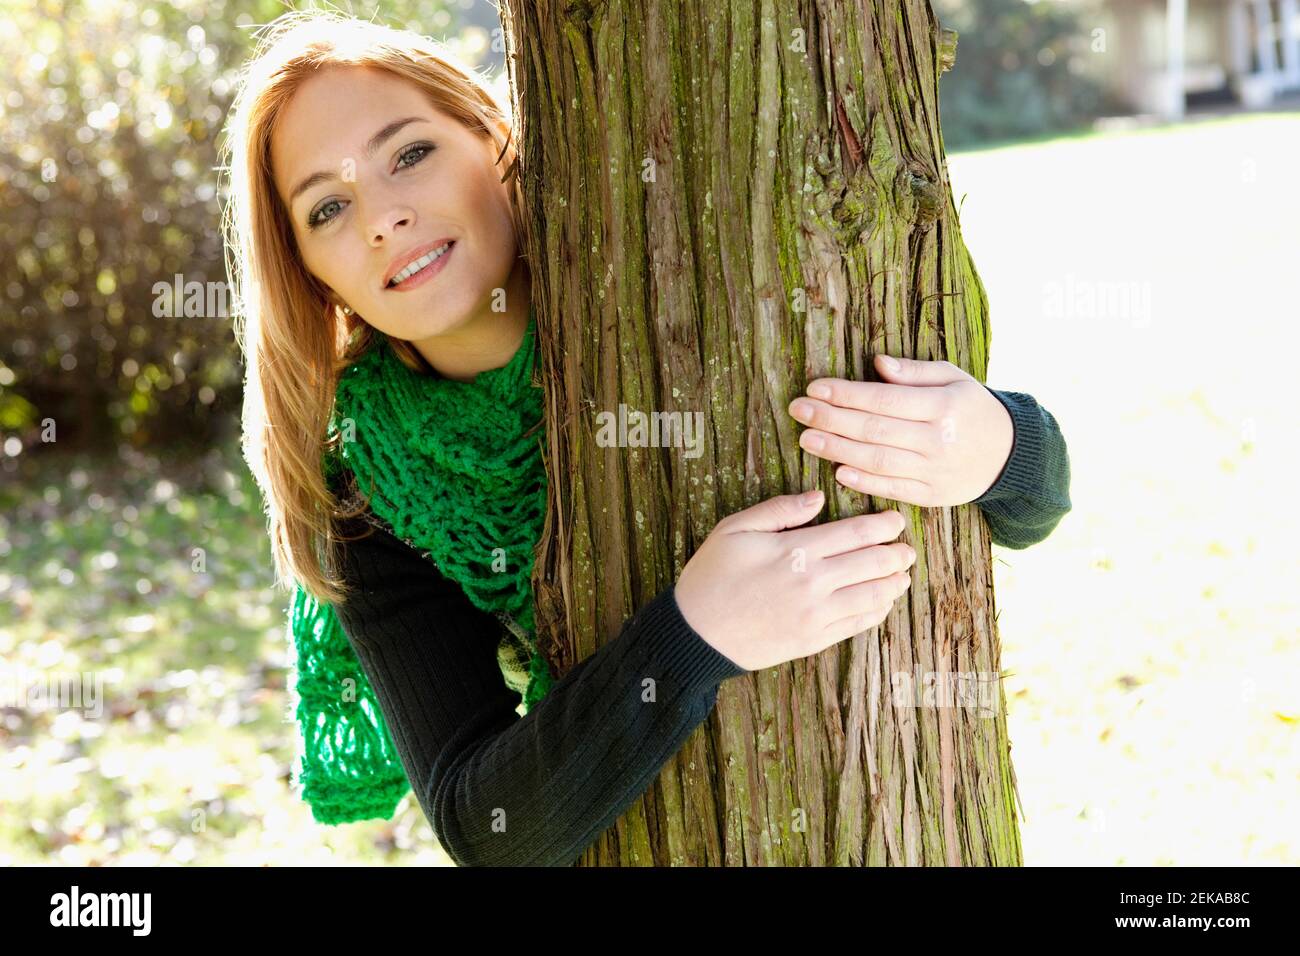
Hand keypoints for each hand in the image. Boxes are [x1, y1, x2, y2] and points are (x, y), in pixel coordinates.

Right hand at [673, 491, 915, 671]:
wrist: (696, 633)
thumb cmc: (712, 575)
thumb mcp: (734, 529)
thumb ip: (779, 509)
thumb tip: (819, 497)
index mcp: (796, 550)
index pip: (857, 533)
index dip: (884, 525)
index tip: (896, 520)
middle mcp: (814, 583)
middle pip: (874, 563)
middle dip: (897, 553)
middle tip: (907, 548)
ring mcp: (817, 615)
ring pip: (873, 595)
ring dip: (894, 583)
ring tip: (902, 574)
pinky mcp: (814, 640)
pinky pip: (858, 624)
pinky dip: (877, 610)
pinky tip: (882, 601)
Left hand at [786, 355, 1013, 507]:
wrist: (1011, 454)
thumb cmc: (973, 409)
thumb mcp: (954, 379)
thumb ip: (914, 372)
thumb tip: (876, 363)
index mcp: (943, 405)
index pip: (884, 399)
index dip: (846, 394)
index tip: (814, 388)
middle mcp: (938, 440)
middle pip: (874, 429)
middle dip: (831, 419)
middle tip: (798, 410)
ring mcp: (935, 471)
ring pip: (878, 460)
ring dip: (837, 450)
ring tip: (806, 438)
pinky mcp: (932, 496)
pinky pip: (892, 489)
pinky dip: (864, 481)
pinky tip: (837, 470)